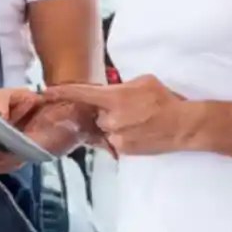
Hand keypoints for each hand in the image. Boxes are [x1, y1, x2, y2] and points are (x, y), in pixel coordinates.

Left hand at [44, 74, 201, 155]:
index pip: (82, 94)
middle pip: (95, 115)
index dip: (62, 93)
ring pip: (104, 129)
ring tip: (136, 122)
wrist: (184, 125)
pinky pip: (113, 141)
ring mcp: (116, 136)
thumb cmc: (165, 100)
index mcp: (115, 97)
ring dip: (114, 125)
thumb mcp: (143, 81)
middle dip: (105, 112)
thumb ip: (121, 85)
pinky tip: (138, 132)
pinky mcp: (123, 150)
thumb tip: (111, 90)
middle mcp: (111, 118)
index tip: (47, 92)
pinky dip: (122, 136)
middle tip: (126, 109)